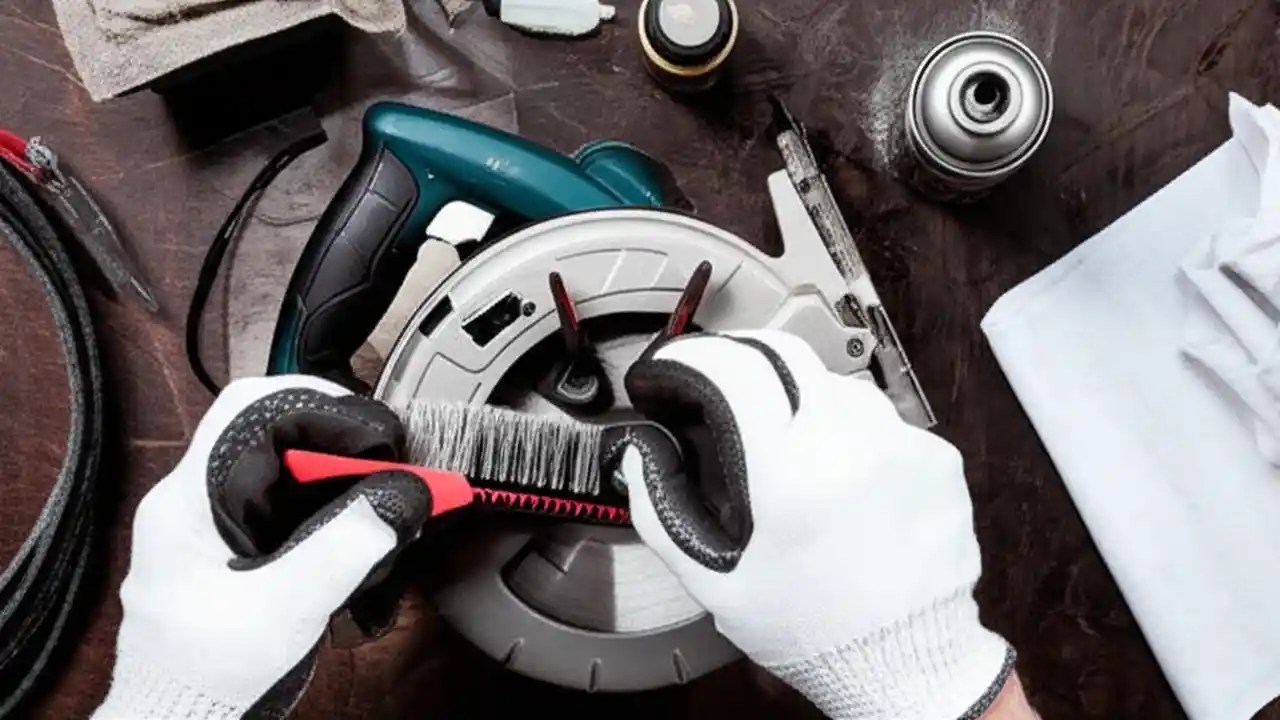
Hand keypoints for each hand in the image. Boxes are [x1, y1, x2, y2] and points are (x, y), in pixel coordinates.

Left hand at [95, 376, 430, 719]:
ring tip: (388, 503)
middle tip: (396, 471)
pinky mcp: (235, 549)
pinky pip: (289, 504)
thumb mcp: (284, 610)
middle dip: (344, 445)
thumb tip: (399, 497)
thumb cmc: (203, 676)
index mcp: (189, 500)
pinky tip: (362, 534)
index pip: (254, 407)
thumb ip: (344, 548)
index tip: (379, 437)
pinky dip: (332, 508)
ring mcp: (214, 525)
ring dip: (342, 479)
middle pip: (277, 433)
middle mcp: (195, 501)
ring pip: (287, 469)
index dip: (324, 409)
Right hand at [620, 331, 1015, 719]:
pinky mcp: (937, 457)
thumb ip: (664, 514)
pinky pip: (878, 417)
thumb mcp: (717, 585)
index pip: (735, 369)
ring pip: (834, 382)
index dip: (691, 357)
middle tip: (716, 385)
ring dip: (797, 396)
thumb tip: (642, 458)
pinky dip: (847, 430)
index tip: (673, 369)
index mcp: (793, 476)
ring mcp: (903, 446)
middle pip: (784, 353)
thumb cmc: (814, 632)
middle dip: (739, 360)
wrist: (909, 665)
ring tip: (782, 443)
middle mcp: (854, 446)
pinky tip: (836, 472)